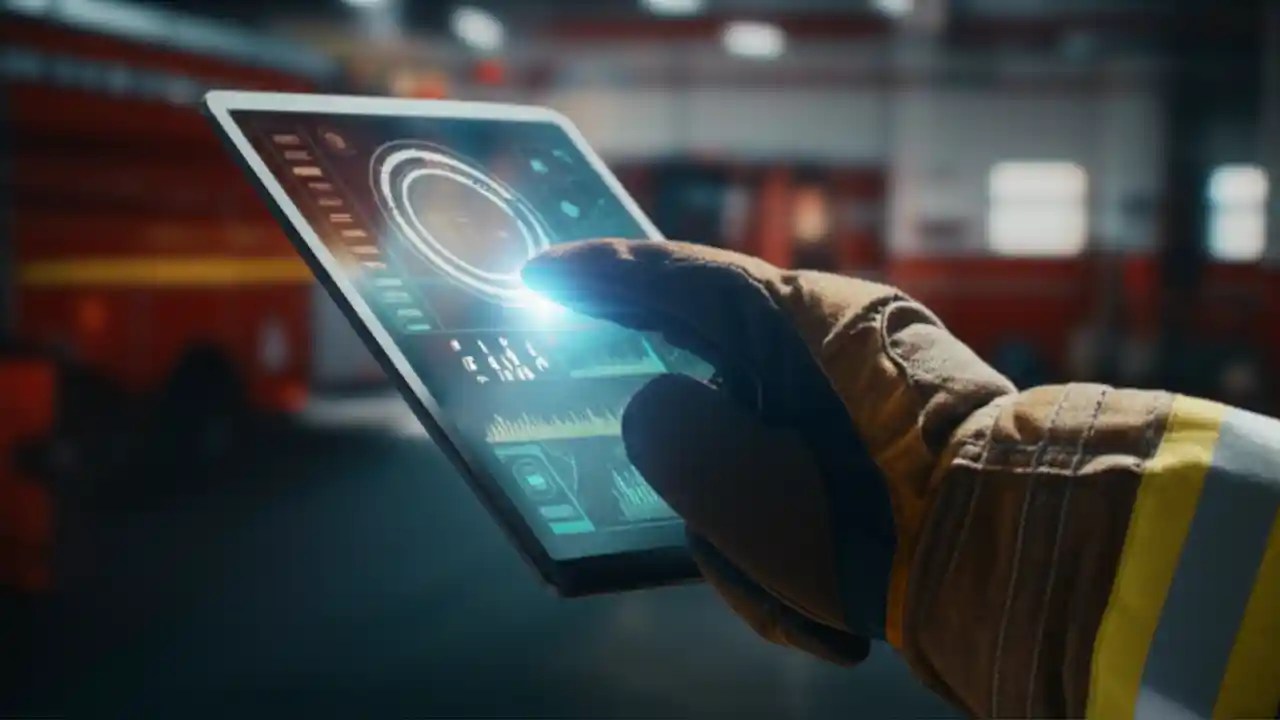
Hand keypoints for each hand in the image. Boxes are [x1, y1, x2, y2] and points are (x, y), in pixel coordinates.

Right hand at [523, 239, 1012, 665]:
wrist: (1025, 574)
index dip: (598, 274)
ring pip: (756, 455)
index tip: (541, 271)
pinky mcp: (882, 452)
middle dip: (693, 465)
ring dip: (759, 543)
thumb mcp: (744, 488)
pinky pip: (803, 489)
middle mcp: (831, 346)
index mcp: (800, 320)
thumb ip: (668, 436)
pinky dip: (801, 553)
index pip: (676, 277)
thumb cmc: (879, 526)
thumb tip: (656, 415)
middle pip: (712, 380)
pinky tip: (837, 616)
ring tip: (811, 609)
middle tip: (679, 498)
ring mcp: (860, 400)